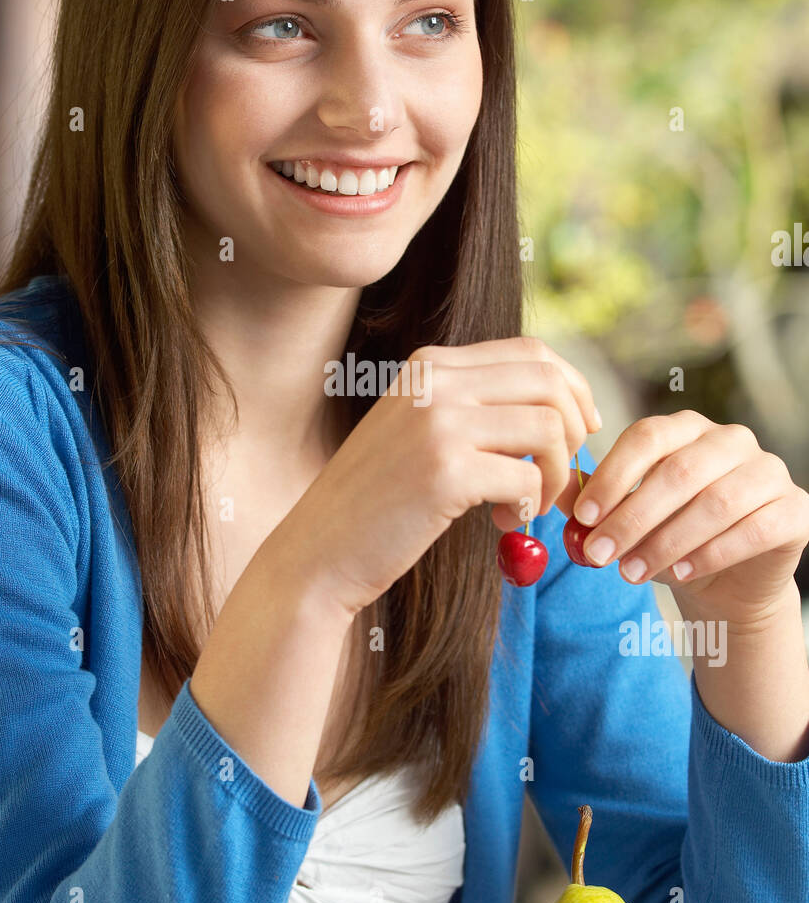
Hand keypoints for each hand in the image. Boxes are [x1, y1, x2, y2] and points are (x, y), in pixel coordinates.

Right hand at [281, 337, 598, 617]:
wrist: (320, 549)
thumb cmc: (378, 501)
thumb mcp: (419, 430)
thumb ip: (473, 407)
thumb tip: (560, 405)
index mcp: (431, 364)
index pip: (532, 353)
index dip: (574, 389)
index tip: (583, 431)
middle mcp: (435, 381)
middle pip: (550, 383)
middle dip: (576, 432)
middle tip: (564, 476)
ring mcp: (439, 423)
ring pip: (548, 429)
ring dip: (558, 475)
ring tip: (531, 505)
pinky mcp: (446, 471)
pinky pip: (528, 479)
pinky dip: (532, 506)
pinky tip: (503, 523)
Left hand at [559, 409, 808, 625]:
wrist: (727, 582)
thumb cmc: (669, 538)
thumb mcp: (626, 518)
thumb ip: (592, 503)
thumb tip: (551, 494)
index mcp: (687, 429)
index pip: (647, 437)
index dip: (613, 476)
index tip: (584, 517)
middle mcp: (731, 440)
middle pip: (680, 471)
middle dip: (633, 516)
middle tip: (599, 554)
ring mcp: (769, 471)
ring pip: (717, 502)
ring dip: (668, 541)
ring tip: (632, 573)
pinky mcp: (796, 510)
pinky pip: (755, 529)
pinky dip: (713, 553)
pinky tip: (680, 574)